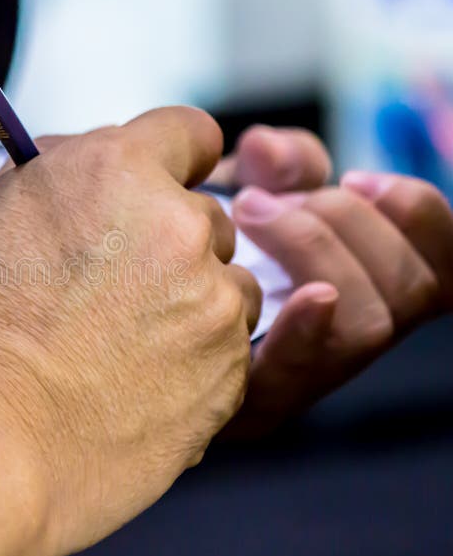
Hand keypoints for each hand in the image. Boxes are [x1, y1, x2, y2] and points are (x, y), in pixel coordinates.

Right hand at [0, 107, 260, 555]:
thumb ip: (52, 179)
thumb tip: (81, 163)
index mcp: (115, 173)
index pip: (187, 133)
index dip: (173, 159)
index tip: (163, 185)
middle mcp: (178, 228)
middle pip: (207, 218)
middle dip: (172, 242)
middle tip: (118, 288)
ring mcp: (212, 306)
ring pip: (229, 288)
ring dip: (193, 305)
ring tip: (124, 349)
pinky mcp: (228, 378)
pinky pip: (228, 354)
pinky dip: (196, 364)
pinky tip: (135, 389)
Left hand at [225, 172, 452, 437]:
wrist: (134, 312)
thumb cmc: (202, 248)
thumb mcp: (246, 194)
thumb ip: (279, 167)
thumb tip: (266, 150)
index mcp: (365, 291)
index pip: (444, 269)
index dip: (420, 215)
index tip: (356, 176)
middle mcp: (349, 340)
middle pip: (412, 291)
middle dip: (344, 224)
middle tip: (261, 197)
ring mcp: (307, 379)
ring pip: (369, 327)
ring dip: (317, 252)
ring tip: (247, 214)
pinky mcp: (253, 405)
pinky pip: (298, 377)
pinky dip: (306, 333)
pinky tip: (304, 296)